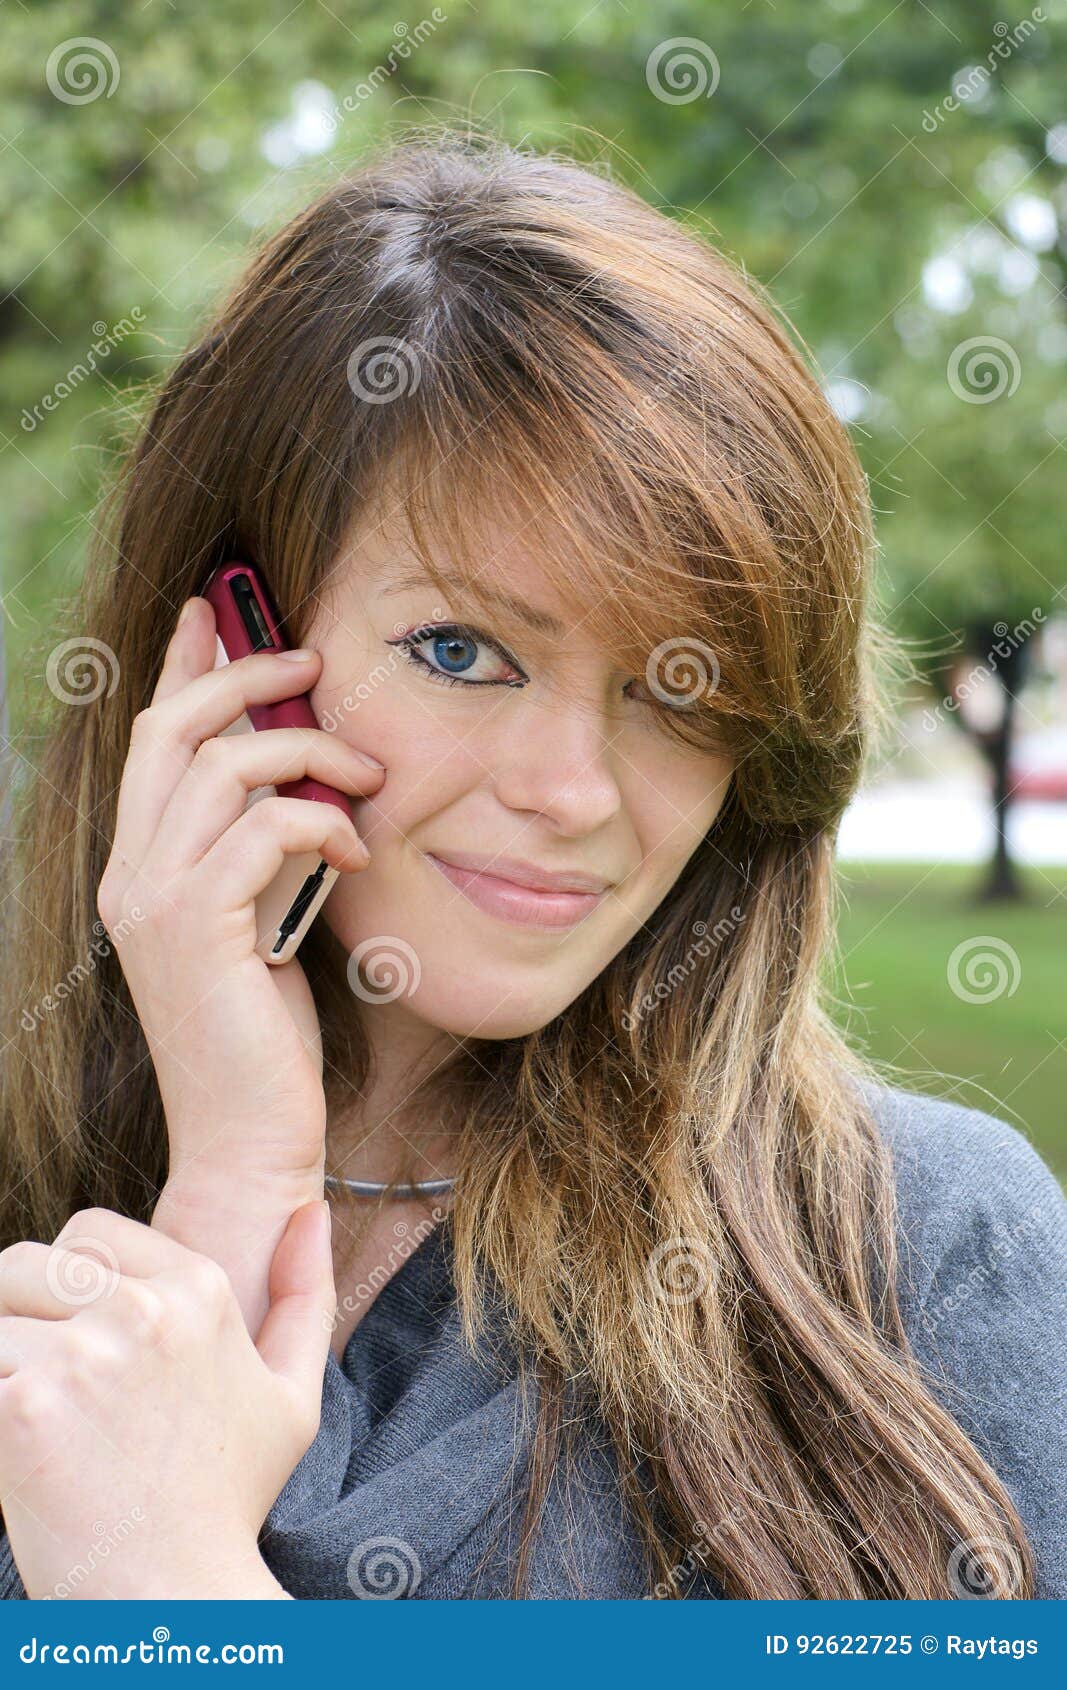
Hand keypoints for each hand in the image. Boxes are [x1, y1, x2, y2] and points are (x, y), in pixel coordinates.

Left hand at [0, 1200, 333, 1599]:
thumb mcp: (289, 1396)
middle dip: (18, 1308)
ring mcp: (87, 1351)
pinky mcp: (28, 1401)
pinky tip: (16, 1449)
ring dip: (0, 1356)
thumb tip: (312, 1208)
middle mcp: (147, 1307)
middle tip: (37, 1377)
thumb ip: (304, 1295)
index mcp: (200, 1289)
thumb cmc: (225, 1503)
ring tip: (31, 1411)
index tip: (77, 1347)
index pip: (91, 1232)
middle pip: (30, 1260)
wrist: (177, 1598)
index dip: (69, 1284)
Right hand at [97, 594, 383, 1321]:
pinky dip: (323, 819)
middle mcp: (132, 874)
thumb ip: (261, 854)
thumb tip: (305, 781)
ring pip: (224, 764)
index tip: (214, 610)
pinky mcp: (202, 926)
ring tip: (367, 775)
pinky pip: (266, 824)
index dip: (181, 666)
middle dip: (244, 673)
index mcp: (141, 869)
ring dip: (310, 749)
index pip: (149, 738)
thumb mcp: (261, 922)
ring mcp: (158, 900)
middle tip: (312, 658)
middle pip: (172, 727)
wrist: (250, 1138)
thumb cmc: (266, 1037)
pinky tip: (357, 849)